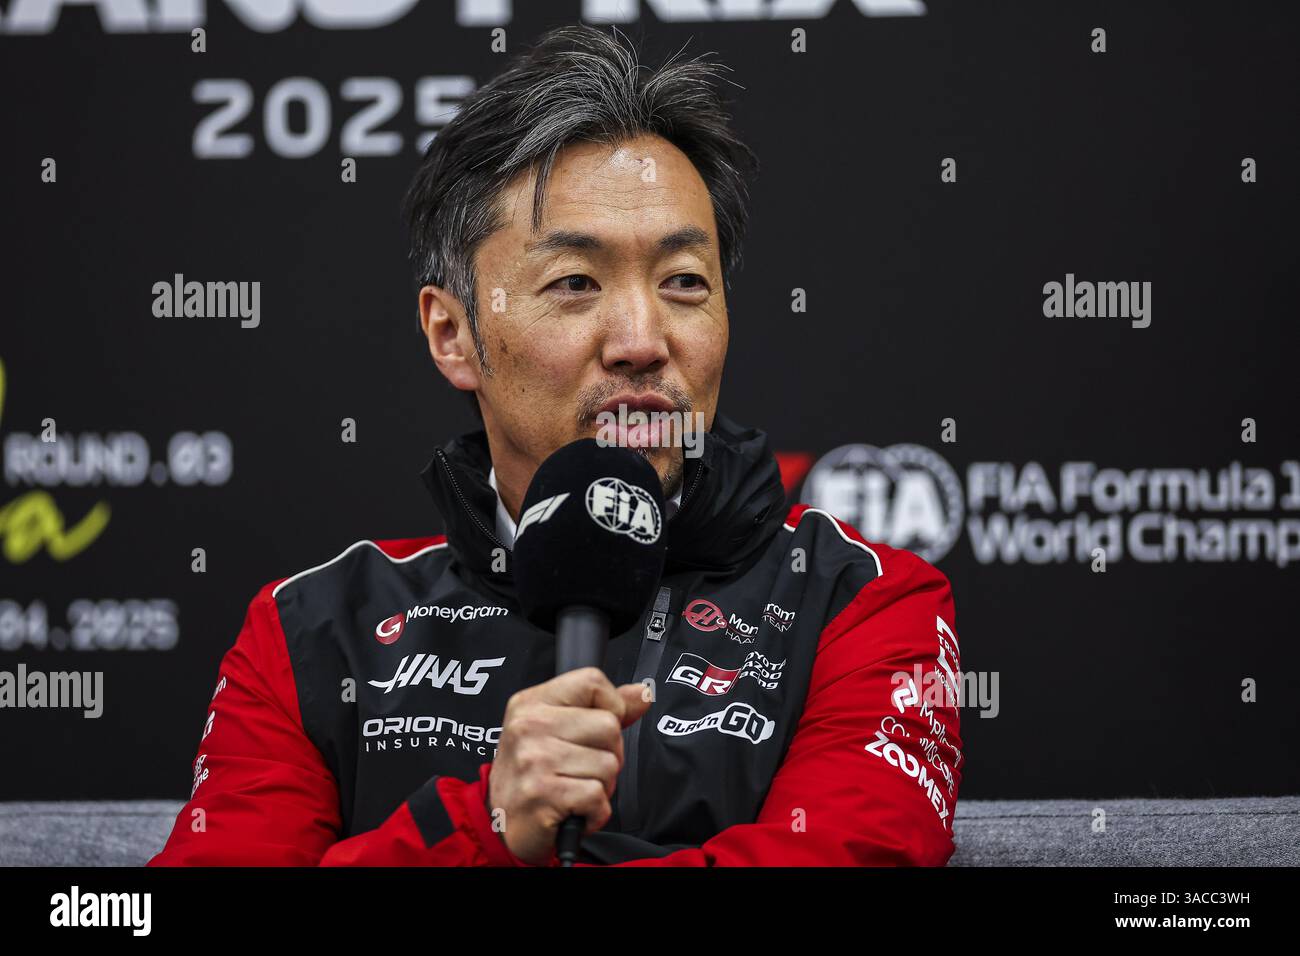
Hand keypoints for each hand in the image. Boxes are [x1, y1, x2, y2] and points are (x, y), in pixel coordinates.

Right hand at [487, 667, 651, 864]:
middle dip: (607, 755)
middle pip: (609, 726)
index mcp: (532, 702)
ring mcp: (534, 759)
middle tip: (580, 769)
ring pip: (609, 765)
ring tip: (573, 789)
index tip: (594, 731)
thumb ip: (602, 709)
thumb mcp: (559, 729)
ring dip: (601, 787)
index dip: (610, 707)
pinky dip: (595, 813)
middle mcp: (529, 726)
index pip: (592, 682)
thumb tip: (642, 693)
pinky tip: (574, 810)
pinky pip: (598, 797)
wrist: (500, 824)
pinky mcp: (542, 794)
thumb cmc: (533, 775)